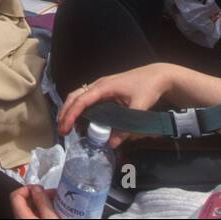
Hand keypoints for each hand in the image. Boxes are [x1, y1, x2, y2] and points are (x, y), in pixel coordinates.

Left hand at [11, 185, 60, 218]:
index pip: (16, 195)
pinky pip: (34, 214)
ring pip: (30, 207)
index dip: (28, 188)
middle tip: (52, 194)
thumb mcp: (50, 216)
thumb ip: (42, 201)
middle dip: (39, 194)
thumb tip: (37, 188)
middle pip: (24, 200)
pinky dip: (43, 210)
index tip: (40, 188)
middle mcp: (20, 218)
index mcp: (21, 215)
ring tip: (56, 202)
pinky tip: (54, 211)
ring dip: (42, 202)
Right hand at [57, 63, 174, 148]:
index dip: (70, 115)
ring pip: (79, 97)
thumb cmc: (148, 87)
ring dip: (71, 111)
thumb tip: (112, 144)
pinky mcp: (106, 91)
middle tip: (62, 131)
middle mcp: (99, 85)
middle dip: (65, 112)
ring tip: (69, 128)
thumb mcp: (140, 107)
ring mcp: (102, 87)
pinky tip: (82, 122)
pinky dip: (80, 110)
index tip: (65, 129)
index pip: (81, 100)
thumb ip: (127, 126)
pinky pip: (88, 99)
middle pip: (74, 96)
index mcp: (104, 87)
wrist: (158, 76)